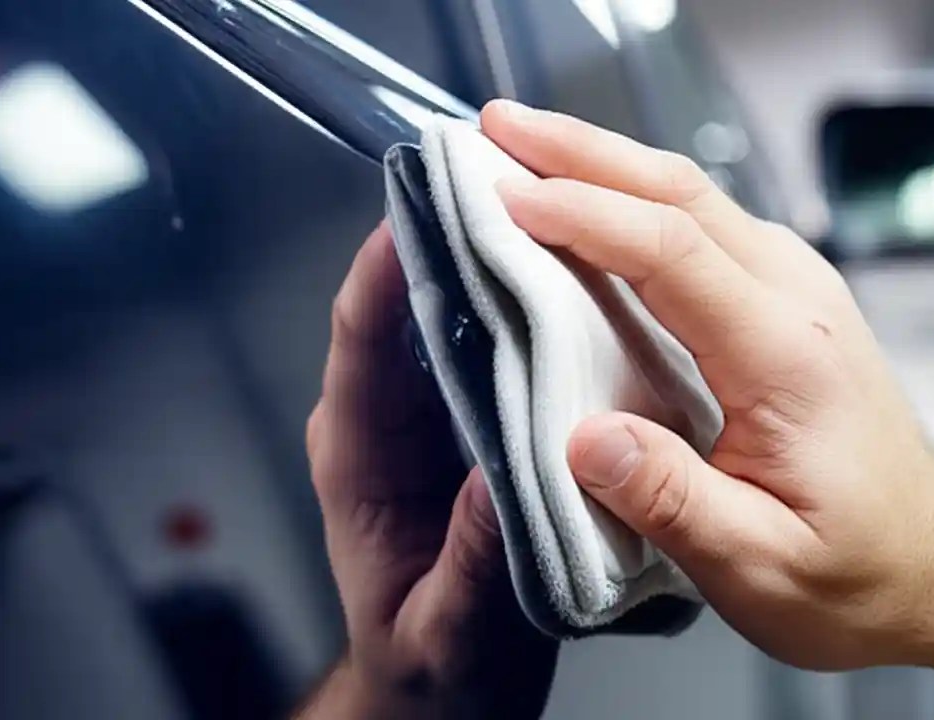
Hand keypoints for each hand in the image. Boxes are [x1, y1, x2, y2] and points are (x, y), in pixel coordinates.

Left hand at [300, 223, 556, 718]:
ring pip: (455, 320)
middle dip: (454, 242)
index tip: (429, 210)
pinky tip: (575, 301)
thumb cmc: (430, 670)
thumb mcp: (451, 635)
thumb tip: (505, 477)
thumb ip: (474, 562)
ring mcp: (430, 421)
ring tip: (554, 230)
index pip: (359, 340)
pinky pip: (496, 354)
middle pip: (408, 306)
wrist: (442, 695)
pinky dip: (528, 319)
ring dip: (496, 271)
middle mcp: (387, 423)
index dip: (387, 267)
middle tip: (513, 193)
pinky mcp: (473, 428)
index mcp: (359, 460)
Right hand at [482, 99, 933, 671]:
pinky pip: (701, 223)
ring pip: (690, 194)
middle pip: (679, 190)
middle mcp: (797, 299)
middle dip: (580, 149)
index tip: (505, 199)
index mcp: (786, 356)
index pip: (672, 251)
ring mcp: (796, 288)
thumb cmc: (855, 569)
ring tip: (522, 149)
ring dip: (603, 162)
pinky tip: (590, 200)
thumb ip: (674, 503)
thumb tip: (586, 441)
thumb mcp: (761, 567)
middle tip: (495, 127)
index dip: (584, 215)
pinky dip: (632, 197)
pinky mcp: (784, 298)